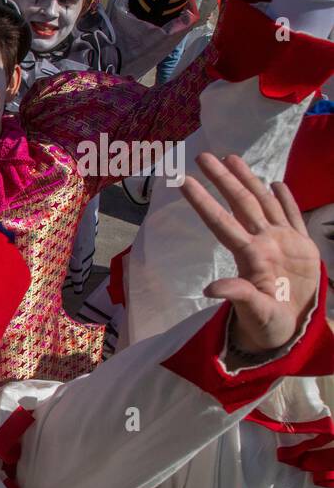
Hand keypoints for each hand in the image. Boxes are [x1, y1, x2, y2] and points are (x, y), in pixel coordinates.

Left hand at [180, 153, 321, 354]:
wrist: (291, 332)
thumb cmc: (267, 325)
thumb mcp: (255, 313)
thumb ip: (238, 296)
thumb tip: (211, 289)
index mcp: (250, 256)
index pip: (221, 222)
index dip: (204, 201)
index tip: (184, 182)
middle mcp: (263, 243)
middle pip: (240, 204)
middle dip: (223, 179)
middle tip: (203, 155)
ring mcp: (282, 242)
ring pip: (263, 203)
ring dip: (248, 180)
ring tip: (232, 157)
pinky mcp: (303, 247)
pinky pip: (293, 218)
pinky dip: (287, 200)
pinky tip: (276, 183)